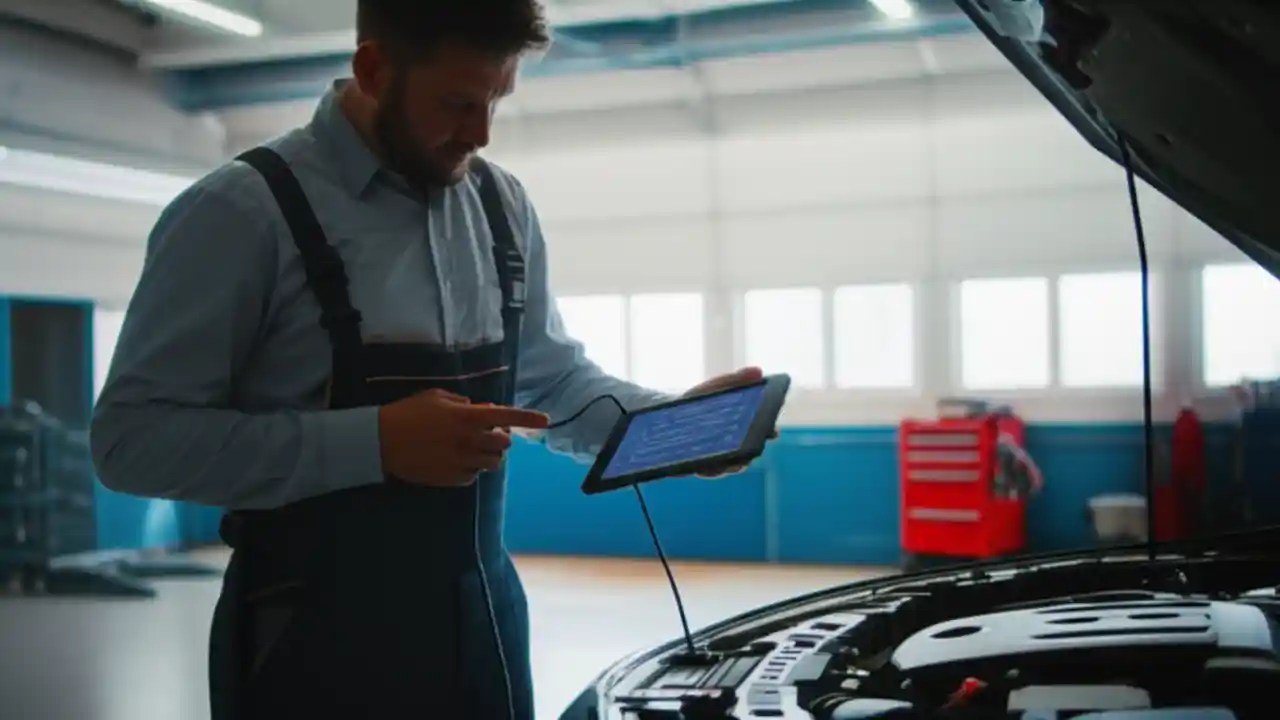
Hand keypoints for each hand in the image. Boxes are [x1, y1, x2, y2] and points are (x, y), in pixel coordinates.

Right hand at [378, 389, 549, 486]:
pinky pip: (474, 476)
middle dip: (500, 439)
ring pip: (494, 464)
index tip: (546, 421)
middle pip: (504, 445)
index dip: (528, 418)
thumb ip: (463, 404)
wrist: (380, 442)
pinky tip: (453, 461)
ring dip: (489, 456)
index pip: (506, 417)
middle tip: (487, 435)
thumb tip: (483, 411)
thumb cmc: (407, 413)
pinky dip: (470, 469)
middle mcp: (468, 440)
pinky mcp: (453, 479)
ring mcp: (462, 461)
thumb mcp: (436, 398)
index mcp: (466, 417)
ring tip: (471, 449)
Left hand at [682, 367, 779, 478]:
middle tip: (753, 449)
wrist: (665, 413)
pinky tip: (707, 466)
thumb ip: (735, 380)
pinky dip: (709, 470)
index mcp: (739, 429)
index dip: (767, 432)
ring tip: (734, 461)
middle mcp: (730, 447)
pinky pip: (706, 472)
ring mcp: (715, 459)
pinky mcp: (697, 467)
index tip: (773, 431)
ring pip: (729, 467)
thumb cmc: (696, 402)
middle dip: (752, 452)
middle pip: (747, 453)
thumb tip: (758, 371)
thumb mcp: (715, 387)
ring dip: (733, 465)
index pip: (759, 432)